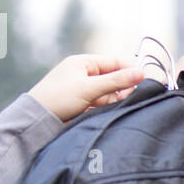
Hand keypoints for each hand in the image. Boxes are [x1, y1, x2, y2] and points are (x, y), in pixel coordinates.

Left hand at [27, 54, 145, 121]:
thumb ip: (117, 81)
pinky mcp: (82, 104)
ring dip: (116, 99)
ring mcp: (83, 90)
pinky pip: (102, 103)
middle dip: (124, 87)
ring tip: (124, 106)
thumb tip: (142, 73)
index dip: (131, 69)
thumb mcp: (89, 88)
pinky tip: (113, 112)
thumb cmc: (58, 99)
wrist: (35, 121)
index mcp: (83, 63)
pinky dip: (108, 107)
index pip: (115, 62)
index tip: (147, 79)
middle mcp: (84, 74)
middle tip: (136, 96)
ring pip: (109, 92)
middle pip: (113, 78)